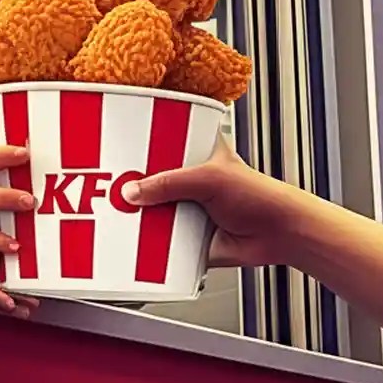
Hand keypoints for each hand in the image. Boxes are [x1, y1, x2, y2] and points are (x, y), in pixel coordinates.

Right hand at [121, 134, 305, 267]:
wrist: (279, 235)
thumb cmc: (259, 196)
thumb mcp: (209, 178)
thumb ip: (168, 183)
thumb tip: (133, 191)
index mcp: (196, 152)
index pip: (160, 140)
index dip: (137, 141)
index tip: (110, 143)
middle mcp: (188, 179)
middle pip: (148, 178)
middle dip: (129, 183)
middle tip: (103, 182)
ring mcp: (186, 208)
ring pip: (151, 210)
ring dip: (136, 214)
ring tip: (109, 210)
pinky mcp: (185, 237)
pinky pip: (158, 240)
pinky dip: (145, 242)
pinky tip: (128, 239)